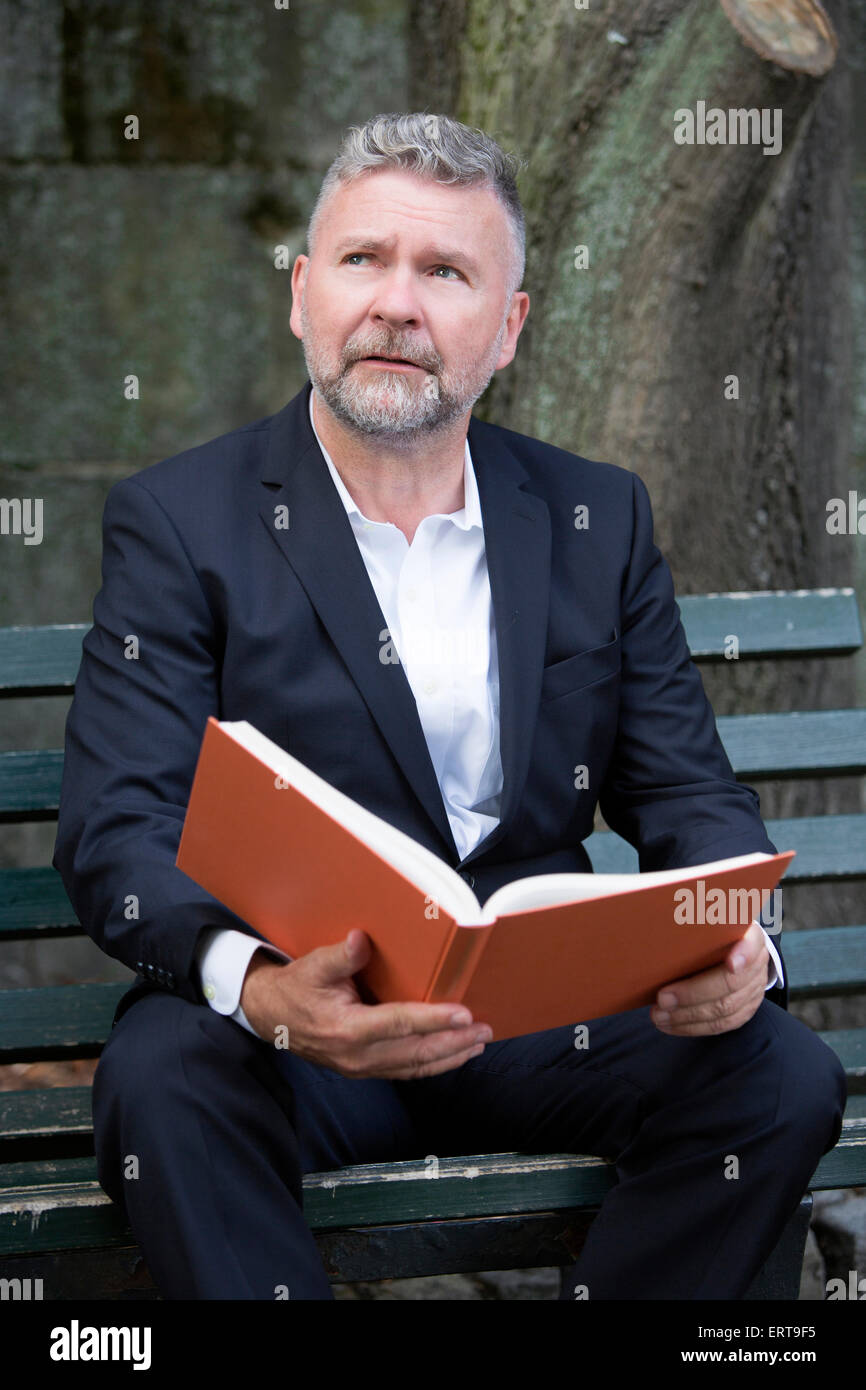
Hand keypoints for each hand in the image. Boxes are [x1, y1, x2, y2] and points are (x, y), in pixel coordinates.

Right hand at [240, 928, 491, 1078]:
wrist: (271, 1016)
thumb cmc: (295, 988)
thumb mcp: (312, 965)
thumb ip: (339, 956)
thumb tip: (360, 940)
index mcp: (346, 1028)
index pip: (399, 1024)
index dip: (434, 1019)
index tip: (464, 1014)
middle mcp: (357, 1055)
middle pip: (415, 1052)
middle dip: (454, 1043)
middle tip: (485, 1030)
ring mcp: (360, 1067)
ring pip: (414, 1067)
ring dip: (449, 1057)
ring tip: (478, 1044)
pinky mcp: (364, 1070)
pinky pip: (404, 1071)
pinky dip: (432, 1065)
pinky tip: (452, 1056)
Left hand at [650, 921, 769, 1036]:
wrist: (734, 947)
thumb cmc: (712, 933)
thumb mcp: (707, 923)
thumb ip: (694, 924)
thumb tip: (661, 931)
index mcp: (750, 935)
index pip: (753, 943)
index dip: (744, 954)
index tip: (731, 964)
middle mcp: (757, 964)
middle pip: (731, 984)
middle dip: (693, 994)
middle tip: (662, 998)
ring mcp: (754, 989)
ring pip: (725, 1010)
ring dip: (687, 1016)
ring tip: (659, 1015)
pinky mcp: (745, 1010)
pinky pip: (721, 1025)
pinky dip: (693, 1027)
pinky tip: (670, 1025)